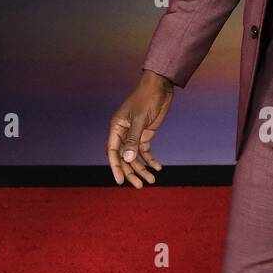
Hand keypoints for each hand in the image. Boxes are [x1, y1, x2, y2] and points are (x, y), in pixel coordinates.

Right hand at [107, 71, 173, 185]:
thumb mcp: (140, 119)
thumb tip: (128, 159)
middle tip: (140, 186)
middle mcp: (123, 133)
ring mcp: (134, 134)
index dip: (116, 168)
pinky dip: (150, 160)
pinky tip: (158, 167)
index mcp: (116, 128)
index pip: (113, 152)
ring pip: (135, 157)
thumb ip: (134, 139)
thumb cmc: (146, 99)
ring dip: (142, 168)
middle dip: (131, 172)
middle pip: (124, 158)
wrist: (160, 86)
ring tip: (151, 180)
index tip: (120, 181)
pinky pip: (145, 151)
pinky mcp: (145, 134)